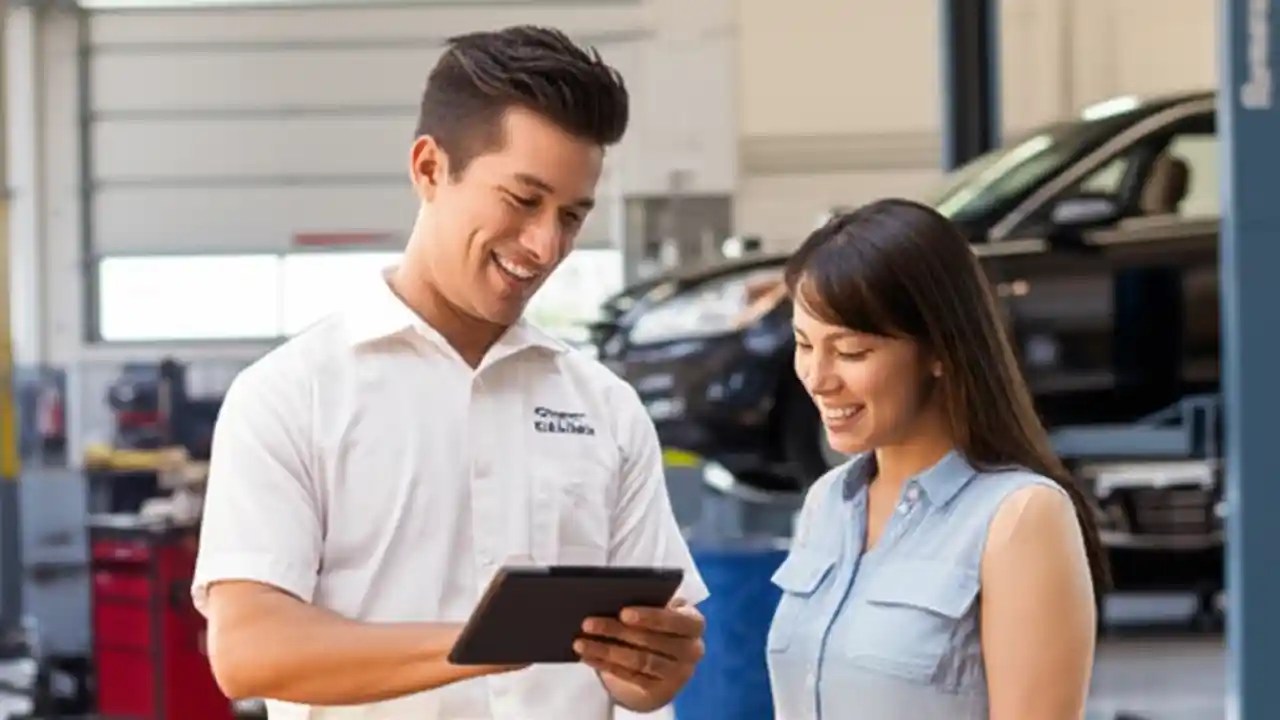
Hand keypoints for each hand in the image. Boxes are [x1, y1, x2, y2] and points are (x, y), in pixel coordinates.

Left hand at [573, 599, 705, 710]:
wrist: (667, 660)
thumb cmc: (659, 623)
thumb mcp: (660, 609)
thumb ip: (646, 602)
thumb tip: (609, 597)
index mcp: (694, 624)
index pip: (677, 620)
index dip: (651, 617)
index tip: (623, 612)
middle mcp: (691, 651)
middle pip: (651, 641)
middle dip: (617, 631)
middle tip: (588, 623)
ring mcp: (677, 675)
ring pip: (638, 661)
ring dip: (606, 650)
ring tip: (580, 641)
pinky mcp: (659, 692)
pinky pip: (630, 677)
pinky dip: (605, 665)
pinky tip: (587, 656)